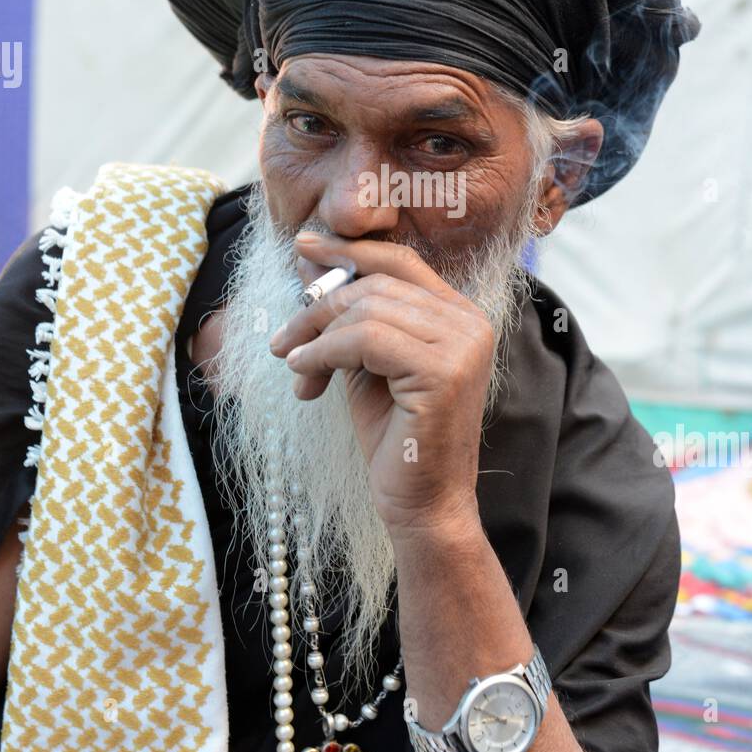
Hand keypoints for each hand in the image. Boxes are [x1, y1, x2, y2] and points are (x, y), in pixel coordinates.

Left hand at [269, 231, 493, 536]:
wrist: (422, 505)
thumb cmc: (396, 439)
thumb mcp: (368, 366)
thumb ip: (351, 320)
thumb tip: (312, 268)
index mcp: (460, 316)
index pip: (401, 262)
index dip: (350, 250)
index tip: (303, 245)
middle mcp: (470, 323)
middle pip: (376, 285)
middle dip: (318, 307)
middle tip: (282, 340)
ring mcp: (462, 346)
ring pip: (366, 310)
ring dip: (316, 336)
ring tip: (293, 365)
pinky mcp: (443, 373)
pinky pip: (365, 341)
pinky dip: (323, 354)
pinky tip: (305, 377)